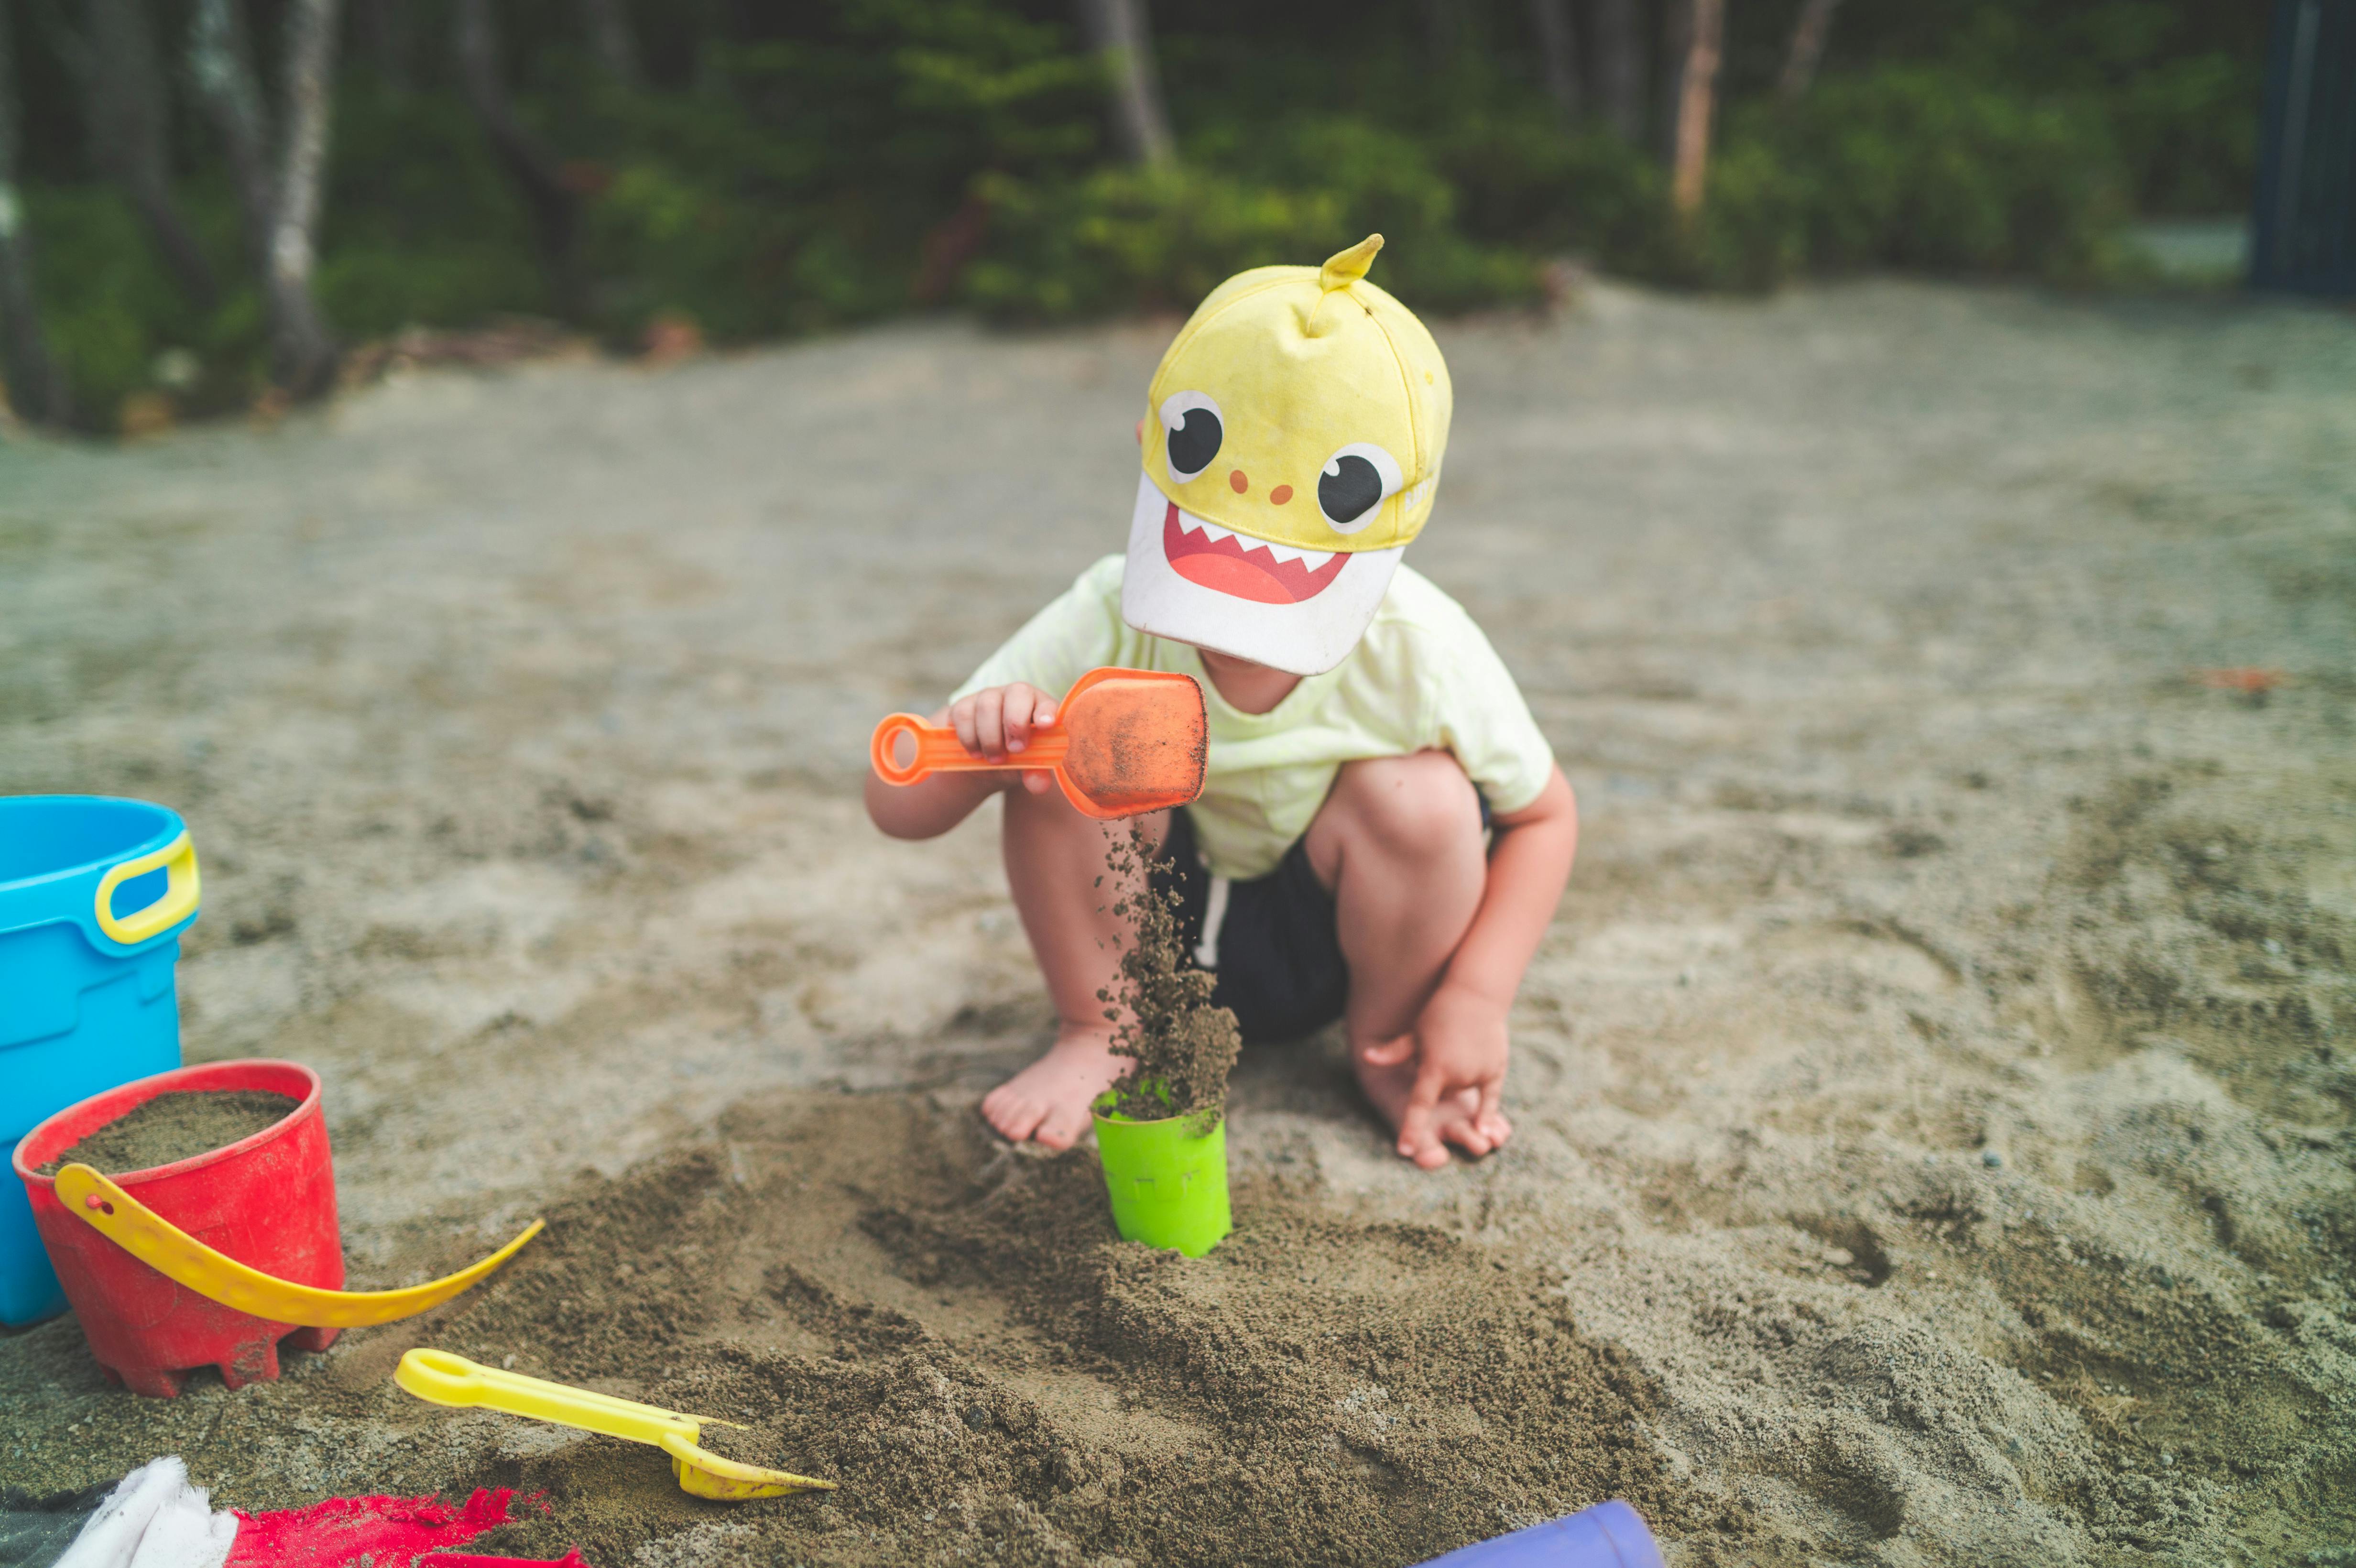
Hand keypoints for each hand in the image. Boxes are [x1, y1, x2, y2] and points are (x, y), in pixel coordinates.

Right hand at [947, 683, 1057, 793]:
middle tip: (1015, 750)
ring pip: (988, 705)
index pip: (1046, 701)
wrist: (983, 762)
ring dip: (991, 737)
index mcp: (1039, 707)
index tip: (1045, 726)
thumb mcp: (1027, 769)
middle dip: (1015, 723)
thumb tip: (1039, 785)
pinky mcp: (963, 705)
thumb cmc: (1015, 759)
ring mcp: (988, 697)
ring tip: (994, 759)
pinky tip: (976, 753)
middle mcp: (1015, 696)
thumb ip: (1036, 774)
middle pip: (1017, 693)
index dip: (1046, 711)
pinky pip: (963, 714)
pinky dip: (969, 738)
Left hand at [1360, 981, 1512, 1168]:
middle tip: (1444, 1050)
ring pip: (1463, 1093)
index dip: (1411, 1130)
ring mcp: (1477, 1074)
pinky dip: (1488, 1115)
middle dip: (1439, 1082)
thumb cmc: (1439, 1013)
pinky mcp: (1496, 1071)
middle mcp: (1456, 1075)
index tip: (1404, 1151)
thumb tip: (1366, 1057)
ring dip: (1459, 1081)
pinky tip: (1489, 1133)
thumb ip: (1394, 1052)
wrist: (1475, 994)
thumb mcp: (1415, 1034)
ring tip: (1460, 1049)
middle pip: (1443, 1095)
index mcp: (1433, 1069)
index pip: (1418, 1106)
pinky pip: (1491, 1099)